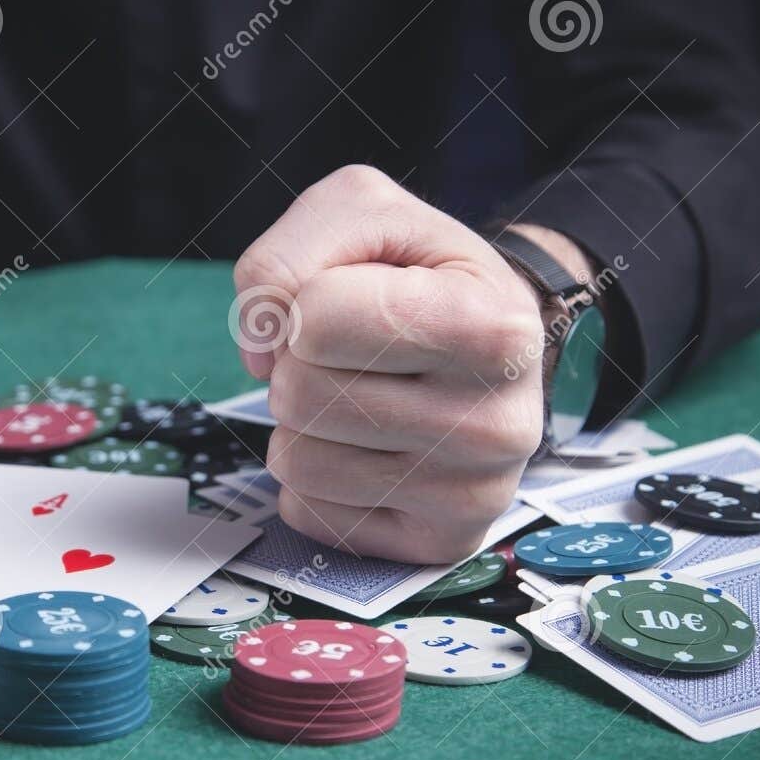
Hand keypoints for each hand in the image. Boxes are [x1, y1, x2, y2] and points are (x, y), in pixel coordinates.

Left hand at [233, 165, 552, 563]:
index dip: (307, 301)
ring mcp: (471, 497)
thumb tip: (260, 348)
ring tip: (363, 396)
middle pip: (299, 393)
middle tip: (352, 355)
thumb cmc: (422, 274)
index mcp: (495, 327)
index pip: (319, 317)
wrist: (493, 343)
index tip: (350, 299)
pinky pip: (308, 513)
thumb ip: (287, 254)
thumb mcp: (364, 214)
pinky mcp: (436, 545)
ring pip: (295, 461)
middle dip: (300, 363)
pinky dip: (316, 477)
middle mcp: (499, 425)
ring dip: (302, 422)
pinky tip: (369, 448)